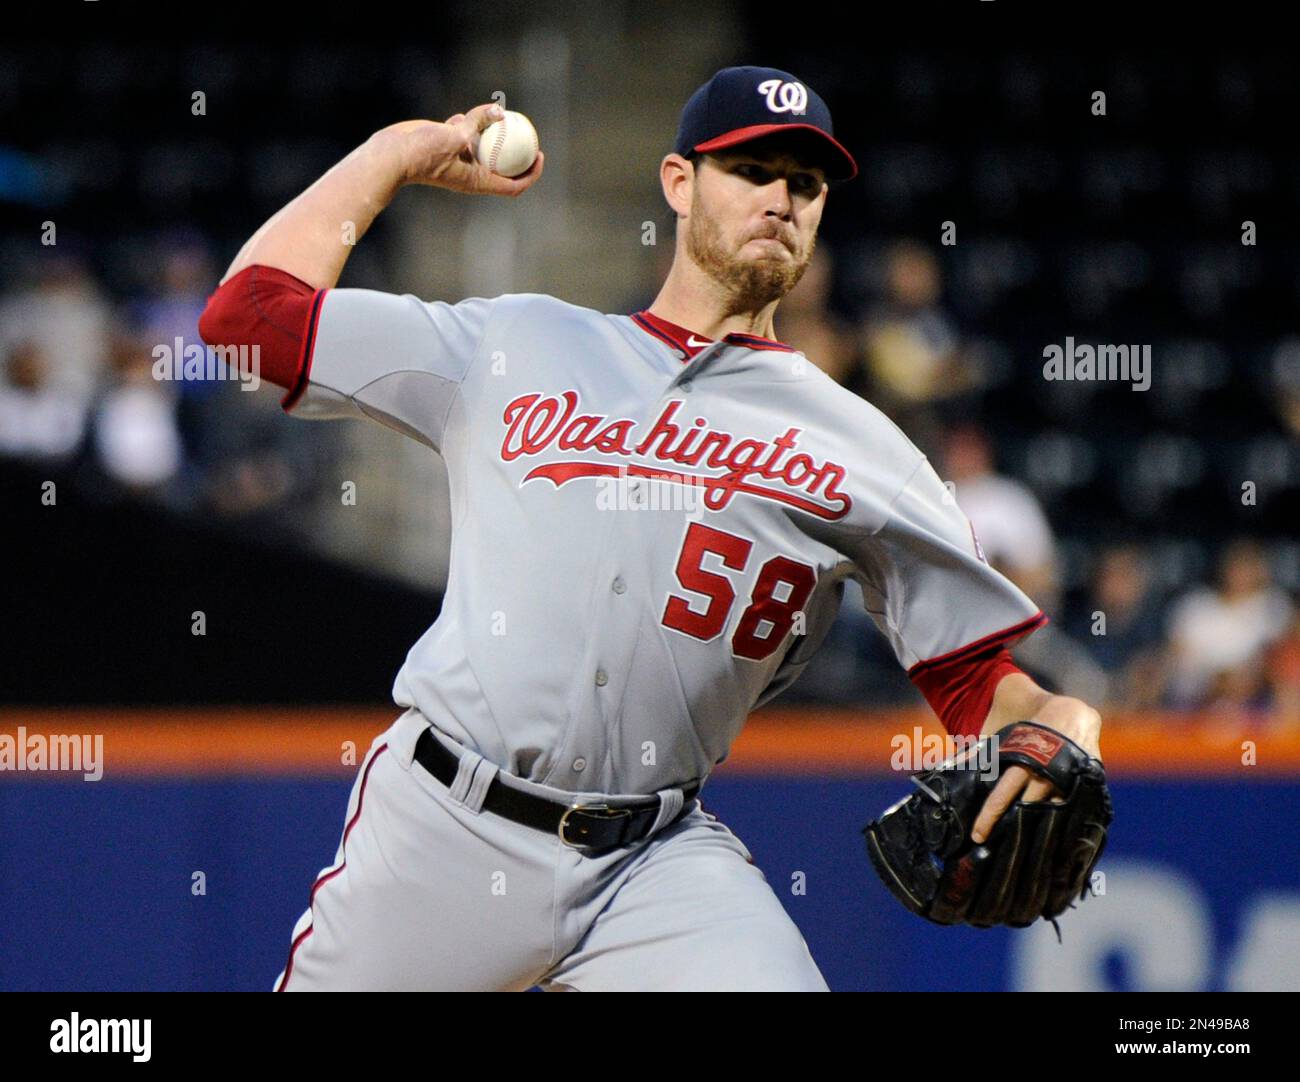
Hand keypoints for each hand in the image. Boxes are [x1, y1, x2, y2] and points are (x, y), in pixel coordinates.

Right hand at [377, 103, 544, 195]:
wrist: (392, 154)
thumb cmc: (422, 153)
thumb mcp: (454, 135)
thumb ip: (477, 122)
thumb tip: (499, 110)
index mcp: (477, 181)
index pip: (514, 185)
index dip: (532, 174)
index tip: (540, 156)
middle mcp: (470, 174)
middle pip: (503, 167)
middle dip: (518, 152)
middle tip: (528, 133)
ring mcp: (458, 162)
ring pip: (483, 148)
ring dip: (490, 134)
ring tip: (496, 116)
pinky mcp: (446, 149)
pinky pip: (464, 136)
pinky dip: (467, 125)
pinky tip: (463, 115)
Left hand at [970, 695, 1102, 843]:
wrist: (1068, 715)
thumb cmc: (1028, 731)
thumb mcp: (1001, 738)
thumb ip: (977, 753)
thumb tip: (946, 766)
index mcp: (1022, 765)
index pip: (1001, 796)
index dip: (989, 817)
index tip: (977, 836)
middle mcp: (1045, 777)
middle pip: (1027, 812)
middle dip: (1014, 832)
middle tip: (1002, 853)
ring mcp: (1067, 784)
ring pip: (1052, 817)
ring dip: (1041, 835)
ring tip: (1031, 857)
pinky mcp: (1085, 788)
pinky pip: (1075, 814)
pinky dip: (1066, 830)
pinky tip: (1061, 849)